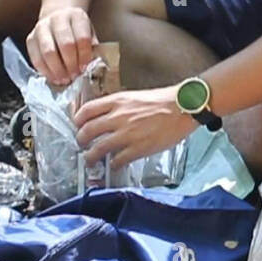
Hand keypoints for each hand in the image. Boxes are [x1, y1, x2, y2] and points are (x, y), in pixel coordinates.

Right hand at [27, 6, 96, 84]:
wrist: (59, 19)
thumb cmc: (77, 31)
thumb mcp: (90, 34)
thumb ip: (92, 49)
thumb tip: (92, 67)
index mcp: (77, 16)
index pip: (82, 38)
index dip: (84, 55)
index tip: (85, 67)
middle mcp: (57, 18)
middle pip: (65, 44)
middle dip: (71, 64)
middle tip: (75, 75)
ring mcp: (41, 28)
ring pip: (48, 51)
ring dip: (57, 69)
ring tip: (64, 79)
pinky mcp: (30, 39)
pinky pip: (36, 58)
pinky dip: (45, 71)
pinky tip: (54, 78)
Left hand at [75, 85, 197, 169]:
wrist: (184, 107)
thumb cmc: (165, 101)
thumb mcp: (136, 96)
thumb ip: (120, 106)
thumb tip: (108, 117)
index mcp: (117, 101)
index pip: (86, 110)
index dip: (77, 120)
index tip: (78, 125)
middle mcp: (118, 117)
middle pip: (87, 131)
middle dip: (80, 140)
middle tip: (82, 144)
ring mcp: (127, 134)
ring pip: (98, 148)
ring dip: (91, 156)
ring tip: (90, 160)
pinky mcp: (138, 148)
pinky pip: (117, 160)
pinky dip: (112, 164)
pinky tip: (114, 164)